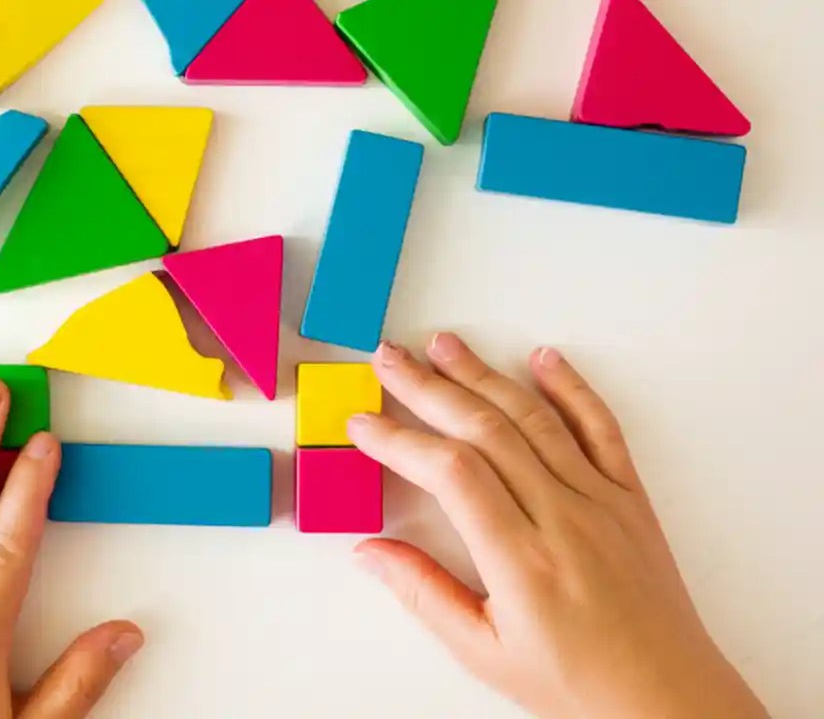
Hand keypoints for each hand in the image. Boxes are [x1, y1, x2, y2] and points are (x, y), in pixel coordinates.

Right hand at [348, 335, 766, 718]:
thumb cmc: (576, 686)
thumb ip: (423, 593)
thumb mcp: (484, 651)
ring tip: (444, 344)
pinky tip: (543, 359)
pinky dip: (572, 389)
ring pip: (535, 419)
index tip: (361, 422)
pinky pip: (601, 429)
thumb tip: (368, 551)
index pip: (451, 474)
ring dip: (484, 375)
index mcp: (522, 561)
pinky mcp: (631, 498)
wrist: (667, 699)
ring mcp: (602, 501)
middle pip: (486, 430)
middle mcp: (564, 519)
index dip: (400, 440)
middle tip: (388, 358)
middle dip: (428, 388)